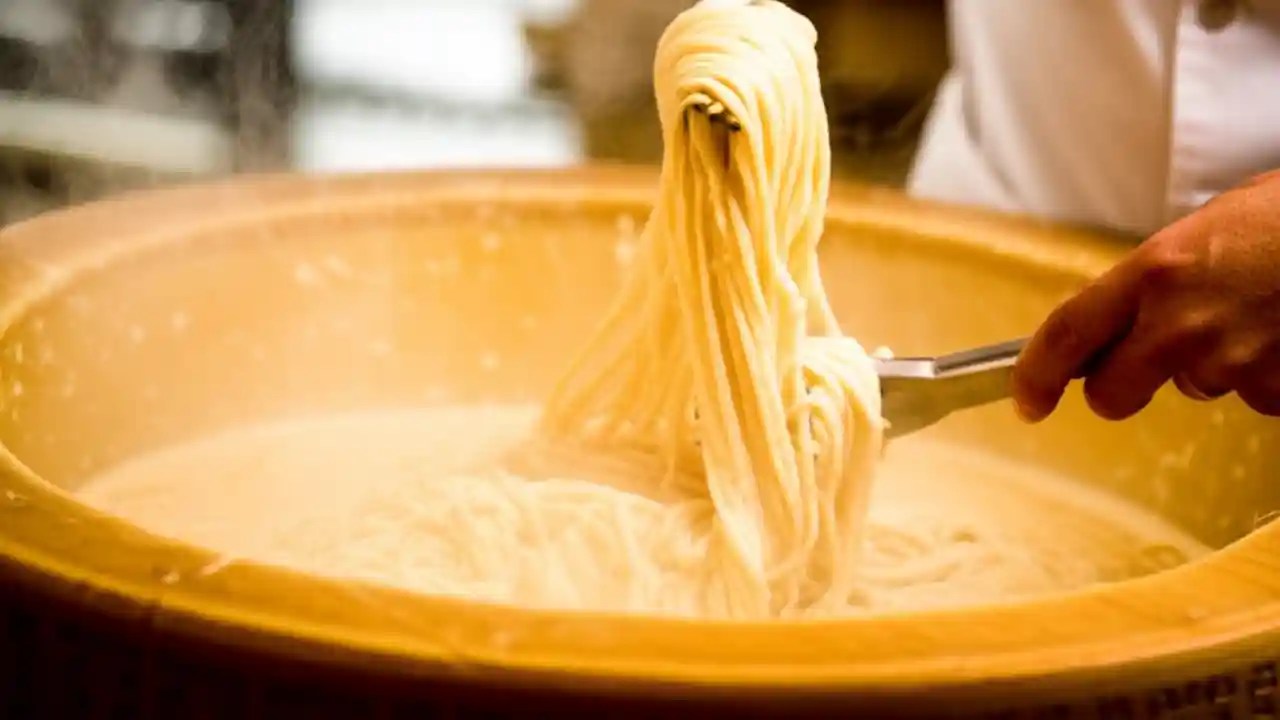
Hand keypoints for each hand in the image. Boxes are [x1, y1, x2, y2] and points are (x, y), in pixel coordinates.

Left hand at [1012, 169, 1279, 420]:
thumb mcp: (1206, 231)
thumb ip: (1157, 278)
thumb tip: (1125, 320)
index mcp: (1155, 270)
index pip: (1066, 334)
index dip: (1034, 376)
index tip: (1026, 401)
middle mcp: (1182, 322)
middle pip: (1112, 394)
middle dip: (1121, 388)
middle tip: (1145, 365)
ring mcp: (1233, 360)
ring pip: (1197, 388)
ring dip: (1214, 364)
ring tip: (1259, 310)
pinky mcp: (1278, 387)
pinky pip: (1257, 395)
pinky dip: (1268, 372)